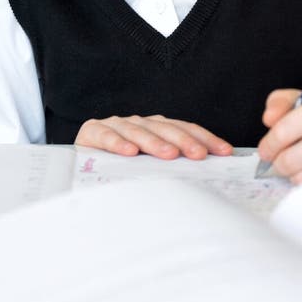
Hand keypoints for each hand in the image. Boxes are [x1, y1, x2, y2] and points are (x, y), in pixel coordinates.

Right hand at [74, 115, 232, 159]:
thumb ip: (171, 167)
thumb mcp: (148, 169)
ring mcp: (115, 125)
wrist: (76, 168)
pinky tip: (129, 152)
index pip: (184, 129)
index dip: (205, 138)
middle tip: (200, 154)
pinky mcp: (92, 131)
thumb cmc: (118, 171)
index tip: (224, 152)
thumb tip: (207, 179)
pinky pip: (107, 136)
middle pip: (165, 128)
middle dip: (185, 141)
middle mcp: (138, 123)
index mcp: (155, 128)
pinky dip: (118, 143)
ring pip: (139, 131)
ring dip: (155, 142)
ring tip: (170, 155)